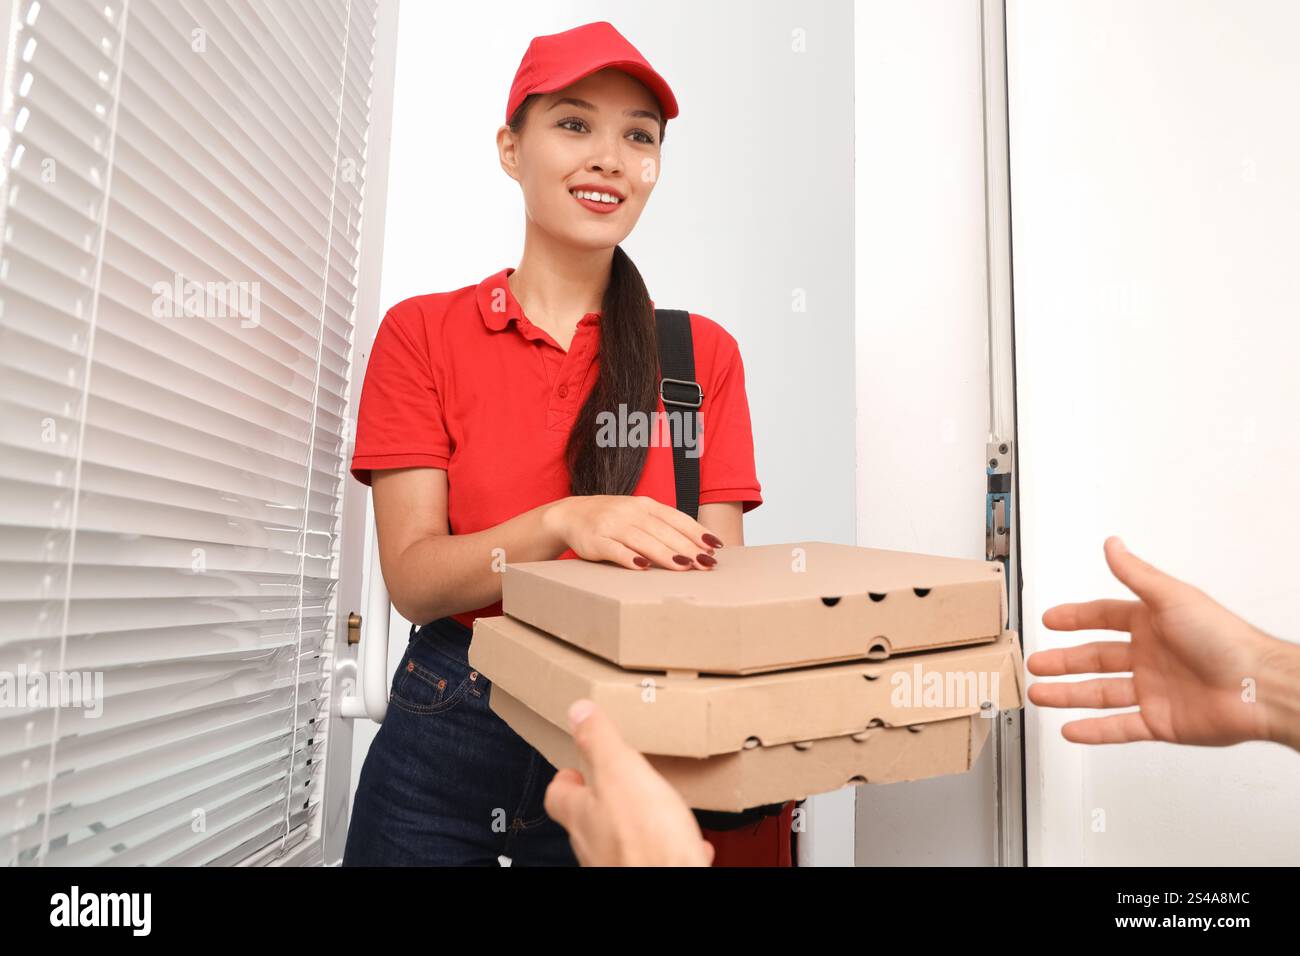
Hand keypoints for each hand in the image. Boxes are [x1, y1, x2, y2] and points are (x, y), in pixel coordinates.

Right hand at [543, 494, 722, 570]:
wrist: (571, 515)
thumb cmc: (613, 520)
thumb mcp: (639, 515)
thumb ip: (663, 527)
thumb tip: (698, 547)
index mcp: (646, 504)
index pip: (676, 518)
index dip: (697, 532)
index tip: (715, 547)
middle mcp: (631, 511)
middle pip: (664, 531)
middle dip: (687, 547)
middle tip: (706, 564)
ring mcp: (612, 524)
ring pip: (643, 540)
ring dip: (665, 554)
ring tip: (684, 566)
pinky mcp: (596, 540)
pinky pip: (615, 549)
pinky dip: (629, 558)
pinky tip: (643, 567)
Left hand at [544, 700, 714, 866]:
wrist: (670, 879)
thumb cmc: (647, 839)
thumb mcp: (621, 772)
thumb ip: (599, 741)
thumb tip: (578, 711)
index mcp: (582, 813)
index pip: (558, 793)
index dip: (568, 778)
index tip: (578, 766)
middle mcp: (593, 843)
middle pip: (586, 819)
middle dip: (602, 800)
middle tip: (616, 782)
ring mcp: (617, 863)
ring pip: (619, 840)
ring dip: (634, 824)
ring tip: (655, 809)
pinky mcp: (648, 871)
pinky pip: (655, 859)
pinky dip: (668, 848)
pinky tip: (689, 843)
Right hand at [1028, 536, 1279, 746]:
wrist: (1257, 687)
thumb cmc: (1225, 638)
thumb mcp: (1172, 597)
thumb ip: (1135, 574)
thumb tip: (1113, 544)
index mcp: (1152, 624)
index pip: (1103, 617)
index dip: (1076, 618)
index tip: (1051, 620)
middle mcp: (1150, 656)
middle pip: (1095, 658)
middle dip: (1063, 661)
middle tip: (1035, 662)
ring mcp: (1153, 690)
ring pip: (1099, 693)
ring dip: (1068, 694)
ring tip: (1039, 693)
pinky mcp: (1160, 722)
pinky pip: (1119, 727)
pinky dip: (1094, 731)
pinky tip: (1070, 729)